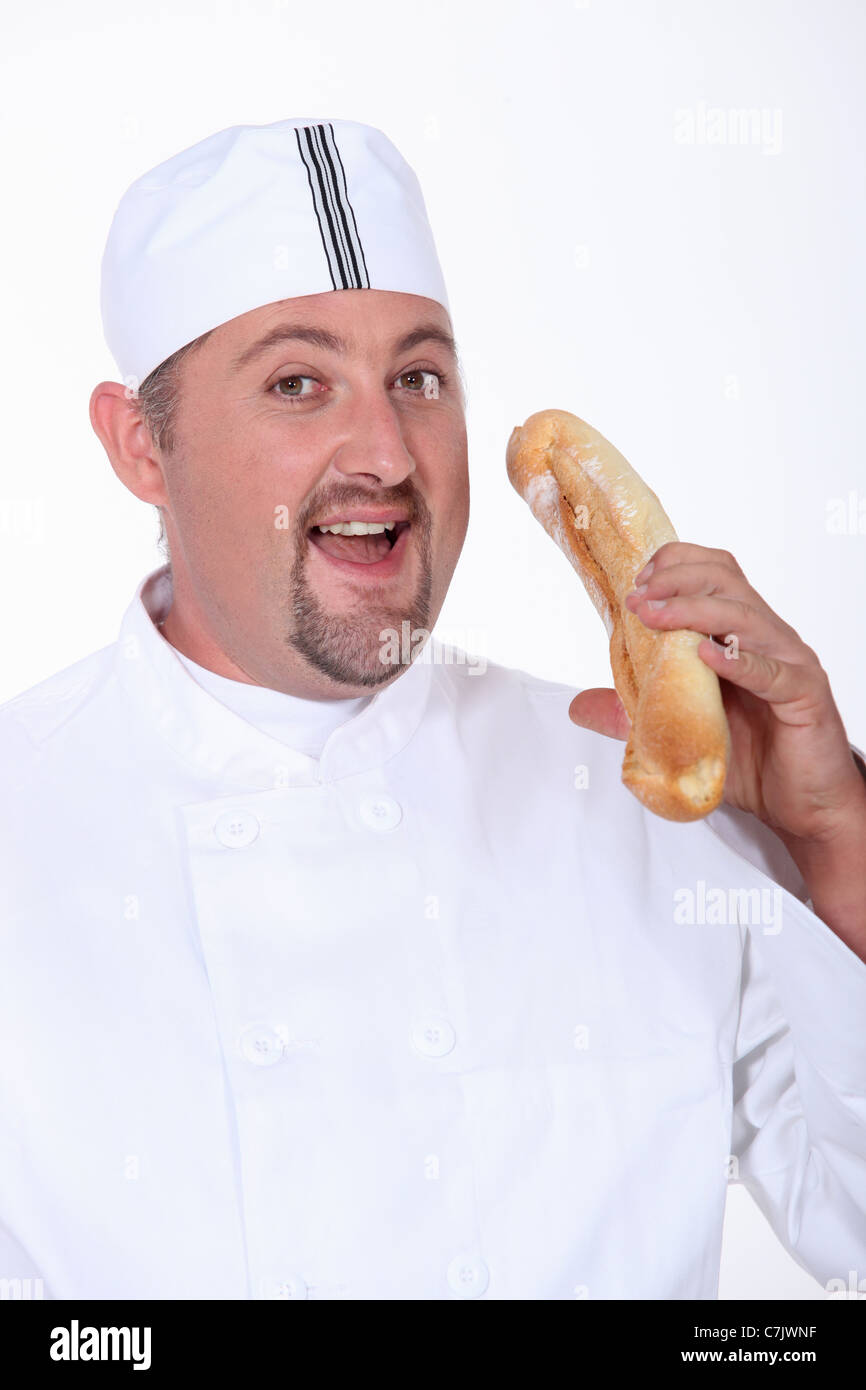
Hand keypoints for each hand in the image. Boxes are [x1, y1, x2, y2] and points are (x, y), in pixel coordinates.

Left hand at [568, 542, 865, 847]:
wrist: (801, 807)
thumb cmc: (751, 760)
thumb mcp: (679, 730)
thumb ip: (634, 713)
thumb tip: (579, 705)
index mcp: (739, 634)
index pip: (713, 573)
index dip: (674, 566)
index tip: (636, 581)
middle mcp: (767, 638)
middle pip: (726, 581)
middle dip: (676, 580)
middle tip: (636, 598)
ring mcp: (789, 663)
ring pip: (745, 615)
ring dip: (695, 610)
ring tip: (655, 616)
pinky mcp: (804, 696)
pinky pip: (772, 671)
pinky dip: (739, 661)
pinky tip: (708, 657)